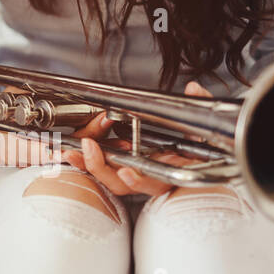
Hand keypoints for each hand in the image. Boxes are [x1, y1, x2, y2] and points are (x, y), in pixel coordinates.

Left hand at [61, 82, 213, 195]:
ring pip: (108, 179)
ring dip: (88, 165)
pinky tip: (69, 151)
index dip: (140, 179)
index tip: (126, 171)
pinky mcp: (122, 170)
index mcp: (173, 169)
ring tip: (71, 150)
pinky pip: (101, 170)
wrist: (202, 162)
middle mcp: (153, 178)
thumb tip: (194, 89)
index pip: (156, 181)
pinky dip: (85, 161)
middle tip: (89, 147)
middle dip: (102, 168)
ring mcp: (137, 176)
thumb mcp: (204, 124)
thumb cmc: (202, 148)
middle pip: (123, 184)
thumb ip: (200, 106)